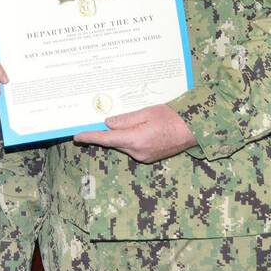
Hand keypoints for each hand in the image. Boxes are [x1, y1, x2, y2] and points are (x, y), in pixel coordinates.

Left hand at [74, 104, 197, 162]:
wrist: (193, 130)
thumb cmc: (172, 117)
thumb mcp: (147, 112)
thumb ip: (126, 119)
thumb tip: (107, 123)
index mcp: (136, 139)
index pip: (107, 139)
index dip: (91, 137)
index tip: (77, 137)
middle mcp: (138, 152)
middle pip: (115, 142)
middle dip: (108, 133)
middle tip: (100, 121)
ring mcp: (144, 157)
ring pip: (124, 145)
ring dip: (122, 135)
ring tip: (132, 121)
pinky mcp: (149, 158)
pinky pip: (133, 148)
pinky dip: (131, 139)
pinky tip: (141, 129)